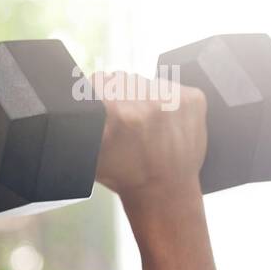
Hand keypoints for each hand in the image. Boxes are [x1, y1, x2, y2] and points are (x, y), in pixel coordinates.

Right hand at [92, 70, 207, 201]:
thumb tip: (77, 95)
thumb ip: (81, 121)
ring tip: (146, 124)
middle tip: (126, 123)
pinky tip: (164, 122)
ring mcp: (174, 97)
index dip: (98, 95)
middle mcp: (146, 100)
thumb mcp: (90, 151)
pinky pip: (171, 85)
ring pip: (146, 81)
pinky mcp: (194, 98)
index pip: (98, 80)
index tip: (103, 108)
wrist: (165, 191)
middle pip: (122, 79)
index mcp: (116, 112)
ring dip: (143, 97)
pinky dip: (166, 100)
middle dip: (120, 96)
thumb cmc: (125, 174)